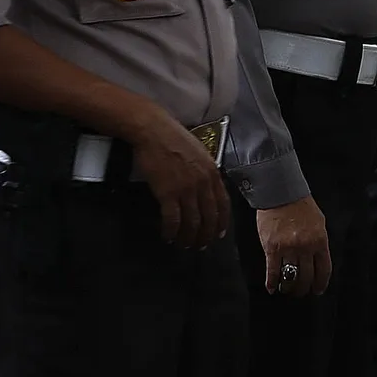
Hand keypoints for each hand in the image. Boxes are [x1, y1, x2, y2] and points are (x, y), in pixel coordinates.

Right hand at [134, 113, 230, 248]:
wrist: (153, 130)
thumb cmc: (173, 138)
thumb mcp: (199, 153)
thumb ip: (205, 172)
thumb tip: (206, 188)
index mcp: (212, 173)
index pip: (223, 205)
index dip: (221, 223)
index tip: (218, 234)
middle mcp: (203, 183)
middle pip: (209, 218)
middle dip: (205, 236)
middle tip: (199, 246)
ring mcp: (186, 189)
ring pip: (192, 223)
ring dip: (188, 237)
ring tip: (183, 244)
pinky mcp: (168, 193)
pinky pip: (173, 220)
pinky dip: (171, 232)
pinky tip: (168, 236)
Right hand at [256, 195, 333, 296]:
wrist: (280, 193)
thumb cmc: (301, 206)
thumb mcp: (319, 223)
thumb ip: (319, 241)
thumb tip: (318, 259)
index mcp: (320, 241)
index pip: (323, 269)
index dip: (321, 283)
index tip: (318, 290)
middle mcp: (306, 247)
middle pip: (307, 277)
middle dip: (304, 288)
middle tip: (301, 292)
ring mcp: (288, 248)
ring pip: (290, 276)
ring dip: (289, 287)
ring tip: (287, 290)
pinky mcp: (272, 248)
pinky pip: (272, 271)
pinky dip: (272, 282)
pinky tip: (272, 288)